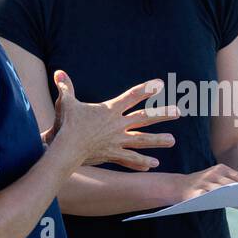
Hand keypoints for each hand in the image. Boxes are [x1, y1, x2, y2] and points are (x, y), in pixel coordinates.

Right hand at [51, 71, 177, 169]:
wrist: (65, 148)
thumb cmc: (66, 124)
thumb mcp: (66, 103)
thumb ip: (66, 88)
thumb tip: (58, 73)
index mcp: (110, 110)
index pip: (132, 96)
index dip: (146, 89)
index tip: (160, 84)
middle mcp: (118, 125)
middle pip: (144, 118)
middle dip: (162, 114)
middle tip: (179, 112)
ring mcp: (117, 141)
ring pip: (142, 140)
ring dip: (158, 140)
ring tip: (172, 140)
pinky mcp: (112, 154)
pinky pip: (130, 158)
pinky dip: (141, 161)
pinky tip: (153, 164)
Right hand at [179, 163, 237, 200]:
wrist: (176, 186)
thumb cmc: (201, 185)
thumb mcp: (216, 180)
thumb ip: (229, 184)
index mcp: (221, 168)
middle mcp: (214, 173)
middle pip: (234, 184)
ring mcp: (206, 181)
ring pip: (225, 190)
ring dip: (236, 198)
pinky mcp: (198, 191)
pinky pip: (212, 197)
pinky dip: (221, 202)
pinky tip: (229, 207)